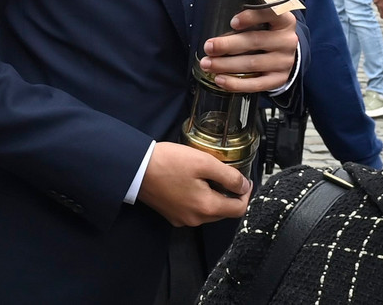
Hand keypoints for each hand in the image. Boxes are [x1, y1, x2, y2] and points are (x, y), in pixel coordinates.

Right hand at [137, 142, 251, 226]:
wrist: (137, 168)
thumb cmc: (170, 163)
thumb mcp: (205, 163)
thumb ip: (229, 176)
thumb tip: (244, 186)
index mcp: (206, 208)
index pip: (239, 209)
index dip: (246, 194)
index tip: (244, 180)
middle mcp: (195, 219)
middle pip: (225, 212)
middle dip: (231, 195)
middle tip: (229, 175)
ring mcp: (182, 219)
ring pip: (210, 212)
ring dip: (216, 197)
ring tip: (211, 176)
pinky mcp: (172, 215)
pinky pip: (195, 210)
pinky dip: (201, 199)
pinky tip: (195, 183)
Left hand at [199, 5, 297, 92]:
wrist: (287, 53)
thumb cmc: (268, 29)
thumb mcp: (260, 13)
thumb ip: (237, 1)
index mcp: (284, 19)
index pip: (271, 14)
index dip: (251, 17)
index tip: (232, 22)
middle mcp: (287, 39)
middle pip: (256, 41)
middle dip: (228, 44)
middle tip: (208, 46)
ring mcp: (284, 61)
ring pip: (252, 64)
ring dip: (226, 65)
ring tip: (207, 64)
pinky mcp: (279, 79)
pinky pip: (256, 84)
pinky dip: (236, 83)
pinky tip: (220, 80)